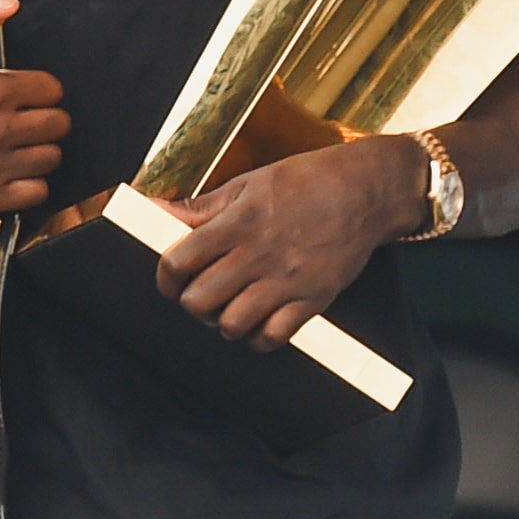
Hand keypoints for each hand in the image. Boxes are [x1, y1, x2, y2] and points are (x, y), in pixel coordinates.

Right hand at [0, 0, 68, 212]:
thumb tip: (9, 4)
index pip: (52, 89)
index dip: (41, 87)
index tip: (26, 90)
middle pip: (57, 124)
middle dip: (45, 115)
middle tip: (25, 114)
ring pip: (50, 157)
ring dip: (40, 148)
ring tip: (19, 140)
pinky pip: (36, 193)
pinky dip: (31, 182)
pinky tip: (13, 168)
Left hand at [155, 135, 427, 350]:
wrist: (364, 190)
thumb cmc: (304, 181)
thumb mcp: (248, 183)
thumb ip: (201, 206)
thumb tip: (154, 208)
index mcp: (238, 221)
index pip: (179, 260)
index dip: (165, 276)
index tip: (170, 279)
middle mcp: (258, 254)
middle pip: (199, 300)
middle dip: (192, 302)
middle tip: (201, 293)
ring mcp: (286, 280)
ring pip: (232, 324)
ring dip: (224, 321)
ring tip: (231, 306)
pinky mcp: (312, 299)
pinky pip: (273, 337)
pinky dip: (259, 337)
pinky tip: (260, 320)